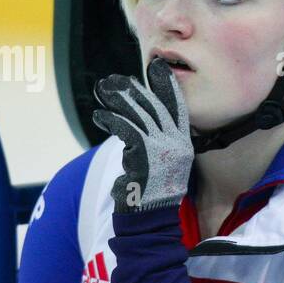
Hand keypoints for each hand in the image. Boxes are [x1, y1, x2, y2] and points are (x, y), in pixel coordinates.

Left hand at [92, 56, 193, 213]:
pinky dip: (111, 120)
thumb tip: (135, 116)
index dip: (167, 85)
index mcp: (183, 142)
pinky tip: (99, 115)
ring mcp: (162, 149)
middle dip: (134, 89)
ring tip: (102, 90)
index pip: (177, 106)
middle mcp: (177, 143)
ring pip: (138, 115)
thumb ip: (155, 138)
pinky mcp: (145, 156)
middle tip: (116, 78)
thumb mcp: (160, 161)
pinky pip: (126, 130)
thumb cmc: (152, 190)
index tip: (157, 66)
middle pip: (155, 107)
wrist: (152, 215)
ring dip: (117, 100)